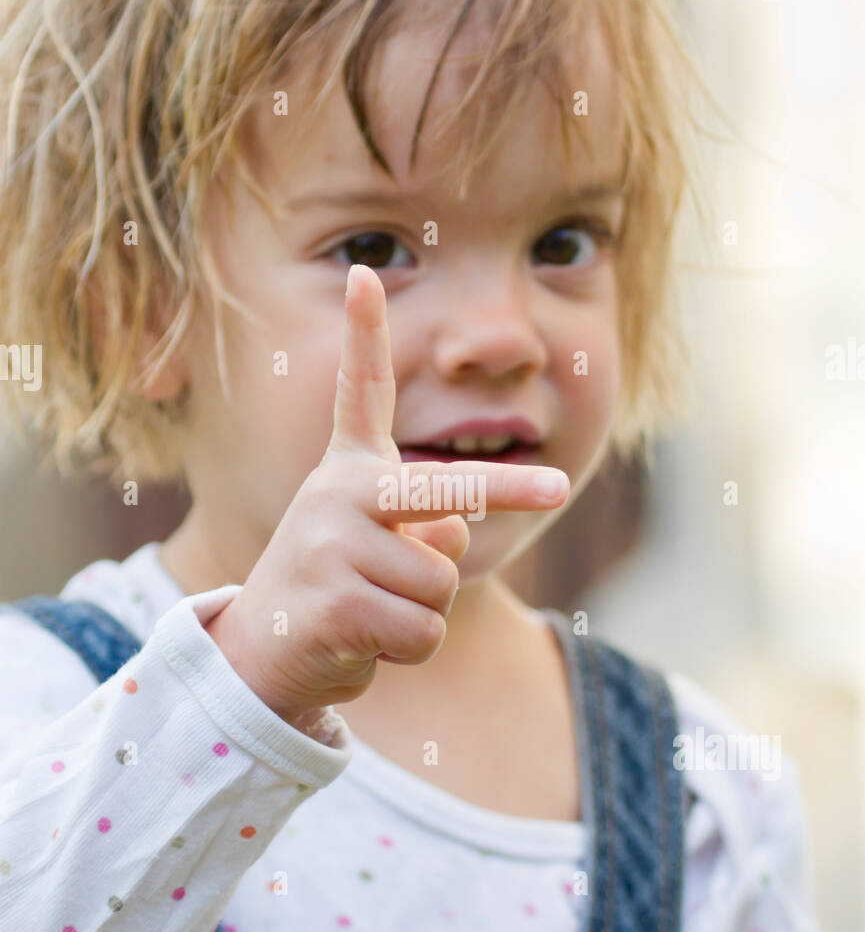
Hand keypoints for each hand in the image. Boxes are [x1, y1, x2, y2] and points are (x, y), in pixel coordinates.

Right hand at [204, 263, 569, 726]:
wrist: (265, 656)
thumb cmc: (340, 589)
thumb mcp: (381, 544)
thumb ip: (427, 525)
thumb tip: (452, 533)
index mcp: (348, 471)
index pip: (360, 395)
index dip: (364, 334)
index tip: (364, 275)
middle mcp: (336, 495)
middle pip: (445, 489)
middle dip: (508, 488)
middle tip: (558, 487)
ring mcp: (330, 546)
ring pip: (441, 580)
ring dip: (424, 612)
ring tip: (375, 613)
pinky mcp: (334, 604)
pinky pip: (424, 630)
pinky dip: (409, 649)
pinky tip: (364, 641)